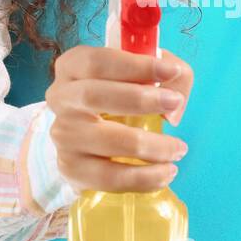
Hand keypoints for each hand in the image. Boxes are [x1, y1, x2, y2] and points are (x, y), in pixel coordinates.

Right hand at [44, 45, 193, 193]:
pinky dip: (142, 178)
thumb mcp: (145, 72)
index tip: (170, 71)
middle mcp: (61, 98)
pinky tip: (165, 173)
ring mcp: (63, 135)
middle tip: (174, 103)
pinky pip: (108, 177)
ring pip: (106, 141)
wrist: (92, 138)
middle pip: (94, 95)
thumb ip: (169, 73)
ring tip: (178, 149)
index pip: (98, 61)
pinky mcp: (70, 167)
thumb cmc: (123, 95)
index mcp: (73, 66)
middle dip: (140, 99)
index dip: (135, 64)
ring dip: (150, 146)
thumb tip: (175, 105)